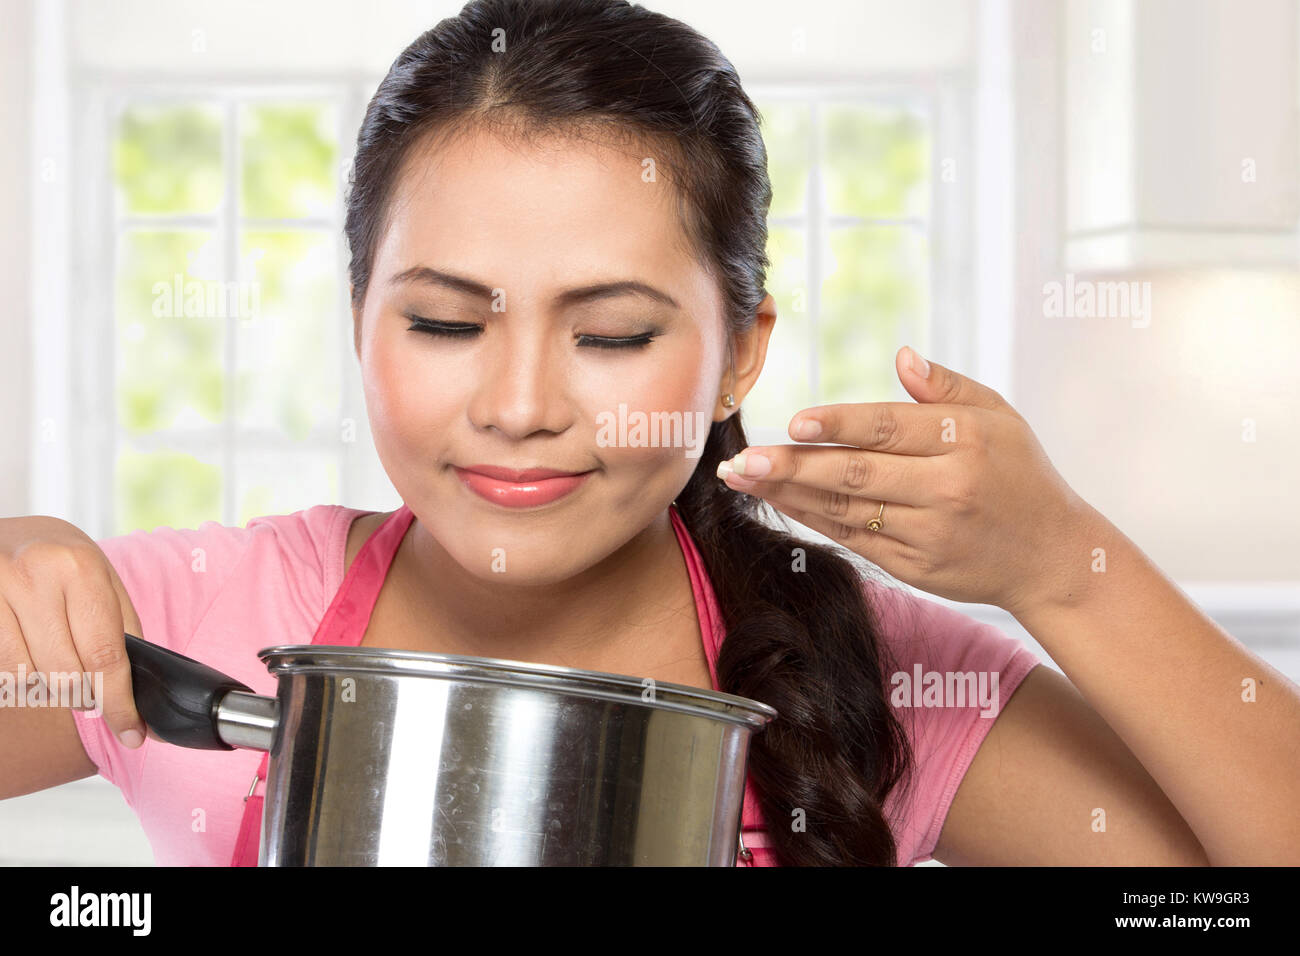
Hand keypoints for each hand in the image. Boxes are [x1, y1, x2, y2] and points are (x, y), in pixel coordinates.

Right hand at [0, 515, 151, 746]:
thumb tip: (137, 689)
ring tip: (60, 666)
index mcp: (80, 569)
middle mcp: (35, 577)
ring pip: (29, 677)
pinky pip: (3, 669)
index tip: (131, 733)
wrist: (7, 532)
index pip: (104, 655)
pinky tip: (33, 655)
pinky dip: (22, 675)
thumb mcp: (103, 578)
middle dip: (85, 696)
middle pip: (66, 673)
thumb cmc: (62, 558)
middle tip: (91, 694)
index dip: (118, 702)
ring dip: (50, 686)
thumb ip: (121, 627)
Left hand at [716, 347, 1093, 614]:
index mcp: (963, 440)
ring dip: (789, 495)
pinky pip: (853, 539)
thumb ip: (946, 387)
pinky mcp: (915, 566)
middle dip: (792, 467)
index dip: (836, 425)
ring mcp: (928, 533)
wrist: (1053, 557)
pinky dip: (812, 520)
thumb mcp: (1000, 417)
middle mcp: (945, 488)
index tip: (792, 423)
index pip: (886, 428)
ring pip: (846, 510)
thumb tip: (901, 356)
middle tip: (742, 460)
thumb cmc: (1022, 475)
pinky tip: (780, 503)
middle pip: (855, 474)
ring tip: (744, 480)